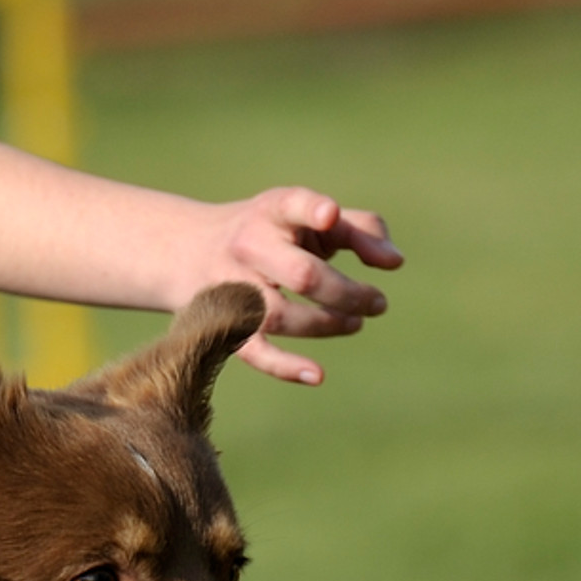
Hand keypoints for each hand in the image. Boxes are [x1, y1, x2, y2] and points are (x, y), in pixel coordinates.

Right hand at [181, 189, 404, 384]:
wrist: (186, 250)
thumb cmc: (271, 234)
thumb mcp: (308, 218)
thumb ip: (359, 231)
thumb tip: (394, 263)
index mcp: (271, 211)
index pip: (290, 205)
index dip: (310, 210)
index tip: (331, 216)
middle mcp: (247, 245)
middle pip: (302, 274)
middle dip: (347, 293)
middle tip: (378, 302)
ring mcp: (231, 287)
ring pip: (280, 316)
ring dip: (327, 325)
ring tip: (356, 322)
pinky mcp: (222, 325)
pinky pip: (253, 351)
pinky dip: (284, 366)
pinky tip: (317, 375)